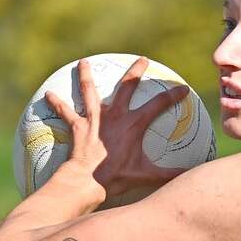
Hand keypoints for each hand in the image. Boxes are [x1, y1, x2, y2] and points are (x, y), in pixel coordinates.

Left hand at [43, 57, 190, 206]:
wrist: (88, 181)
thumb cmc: (117, 177)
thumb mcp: (148, 176)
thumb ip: (171, 174)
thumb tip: (191, 175)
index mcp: (134, 123)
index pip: (159, 104)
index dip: (173, 95)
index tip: (183, 88)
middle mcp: (115, 115)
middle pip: (127, 86)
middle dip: (136, 72)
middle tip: (142, 60)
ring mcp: (95, 119)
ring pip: (90, 90)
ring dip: (86, 75)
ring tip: (83, 62)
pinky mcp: (78, 126)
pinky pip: (65, 112)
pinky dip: (57, 103)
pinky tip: (49, 94)